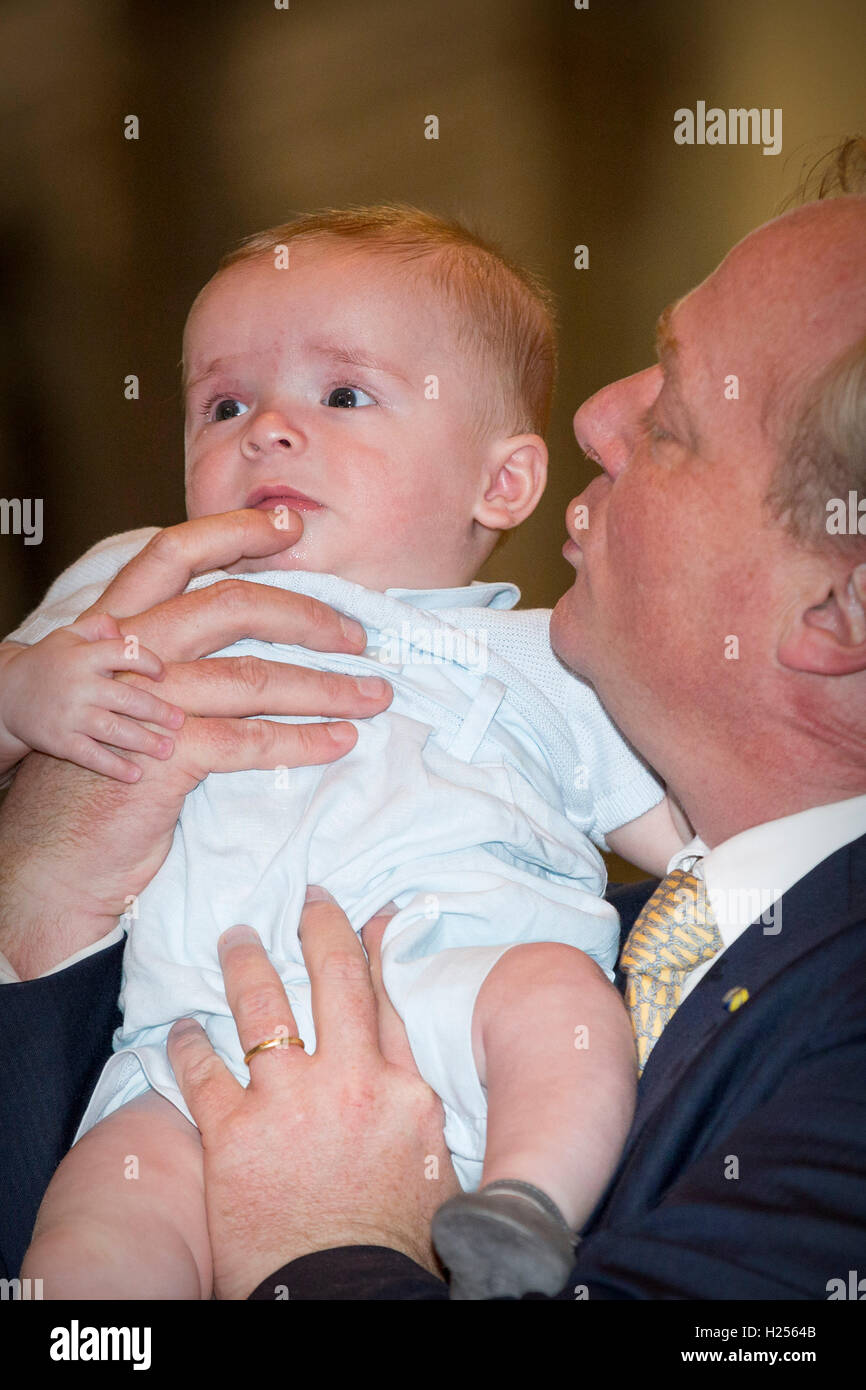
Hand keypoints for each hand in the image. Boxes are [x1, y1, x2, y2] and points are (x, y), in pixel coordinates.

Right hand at [0, 510, 392, 976]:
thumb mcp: (135, 707)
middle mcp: (130, 652)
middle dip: (305, 616)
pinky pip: (251, 739)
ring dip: (326, 688)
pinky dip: (304, 740)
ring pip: (253, 677)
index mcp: (121, 626)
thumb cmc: (105, 779)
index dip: (235, 531)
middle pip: (230, 605)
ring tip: (373, 697)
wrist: (55, 857)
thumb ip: (180, 666)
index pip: (176, 553)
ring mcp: (146, 702)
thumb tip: (260, 644)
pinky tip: (339, 742)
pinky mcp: (165, 755)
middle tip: (358, 638)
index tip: (293, 528)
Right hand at [0, 613, 184, 781]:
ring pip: (113, 729)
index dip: (148, 662)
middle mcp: (78, 685)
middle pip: (126, 698)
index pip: (124, 654)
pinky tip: (136, 775)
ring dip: (144, 742)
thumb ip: (98, 626)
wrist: (5, 695)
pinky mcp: (59, 741)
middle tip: (180, 721)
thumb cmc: (48, 663)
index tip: (164, 675)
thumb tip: (124, 631)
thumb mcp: (67, 636)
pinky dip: (114, 767)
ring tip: (168, 750)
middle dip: (157, 711)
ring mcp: (68, 715)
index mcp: (83, 656)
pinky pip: (90, 756)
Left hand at [167, 893, 458, 1300]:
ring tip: (234, 937)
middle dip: (319, 927)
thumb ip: (419, 1111)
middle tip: (307, 896)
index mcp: (403, 1090)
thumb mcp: (431, 1165)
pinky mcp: (235, 1133)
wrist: (348, 1294)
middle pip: (334, 979)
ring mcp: (289, 1102)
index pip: (388, 998)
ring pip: (262, 1006)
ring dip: (245, 963)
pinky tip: (181, 1028)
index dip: (376, 948)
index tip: (367, 915)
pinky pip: (202, 1070)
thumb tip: (411, 1081)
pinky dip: (188, 1043)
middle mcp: (350, 1080)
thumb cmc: (394, 1244)